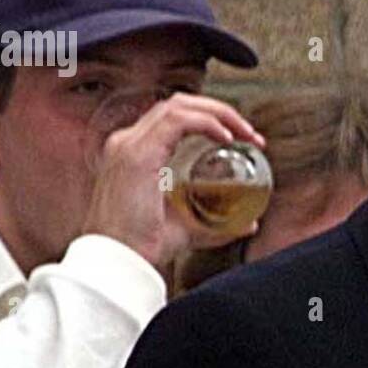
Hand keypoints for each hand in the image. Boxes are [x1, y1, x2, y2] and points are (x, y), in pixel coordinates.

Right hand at [81, 93, 264, 267]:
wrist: (117, 263)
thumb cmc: (142, 248)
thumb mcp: (187, 229)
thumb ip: (217, 225)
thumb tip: (249, 223)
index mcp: (135, 154)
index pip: (175, 119)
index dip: (211, 120)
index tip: (241, 139)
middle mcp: (127, 143)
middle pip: (179, 104)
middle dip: (220, 111)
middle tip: (250, 134)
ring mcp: (129, 145)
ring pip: (179, 105)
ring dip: (219, 113)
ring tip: (244, 133)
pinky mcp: (137, 154)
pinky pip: (177, 120)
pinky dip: (206, 122)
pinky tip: (226, 137)